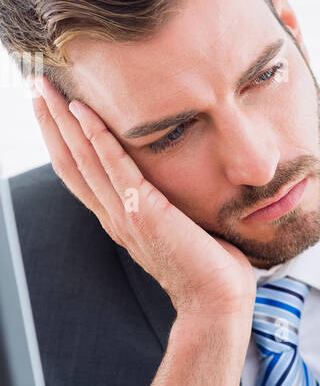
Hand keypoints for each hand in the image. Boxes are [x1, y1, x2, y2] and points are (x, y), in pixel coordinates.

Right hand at [32, 77, 255, 321]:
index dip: (61, 138)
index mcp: (120, 219)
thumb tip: (185, 183)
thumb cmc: (212, 268)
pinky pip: (114, 166)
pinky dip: (96, 136)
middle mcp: (114, 215)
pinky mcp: (144, 211)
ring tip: (47, 88)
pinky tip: (83, 111)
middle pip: (69, 160)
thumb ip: (172, 205)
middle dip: (50, 120)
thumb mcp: (183, 227)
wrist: (217, 302)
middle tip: (36, 83)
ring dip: (62, 120)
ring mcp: (125, 214)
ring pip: (82, 158)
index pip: (80, 172)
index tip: (52, 106)